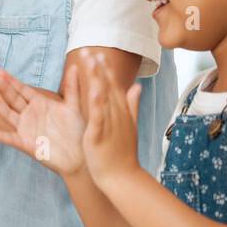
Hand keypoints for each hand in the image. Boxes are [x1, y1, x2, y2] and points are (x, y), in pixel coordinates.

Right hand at [0, 65, 83, 174]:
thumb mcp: (73, 107)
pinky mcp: (27, 144)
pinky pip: (11, 139)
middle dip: (4, 88)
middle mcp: (30, 115)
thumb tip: (74, 66)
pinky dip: (0, 136)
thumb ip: (72, 87)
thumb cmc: (77, 132)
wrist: (80, 156)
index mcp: (40, 104)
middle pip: (13, 99)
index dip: (12, 80)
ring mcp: (26, 129)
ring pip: (8, 114)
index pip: (23, 89)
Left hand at [80, 50, 143, 191]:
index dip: (105, 69)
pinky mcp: (99, 135)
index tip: (98, 53)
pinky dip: (96, 102)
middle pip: (107, 86)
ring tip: (90, 60)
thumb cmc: (123, 153)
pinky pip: (98, 116)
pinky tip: (93, 89)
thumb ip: (132, 105)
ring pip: (102, 96)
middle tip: (88, 49)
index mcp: (120, 112)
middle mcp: (116, 114)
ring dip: (96, 77)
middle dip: (97, 67)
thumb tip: (138, 86)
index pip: (113, 86)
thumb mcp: (130, 126)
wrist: (123, 178)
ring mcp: (109, 124)